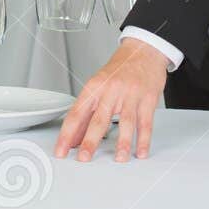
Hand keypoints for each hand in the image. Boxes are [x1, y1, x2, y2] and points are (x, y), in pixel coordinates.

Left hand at [54, 37, 169, 161]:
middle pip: (99, 119)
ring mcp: (130, 95)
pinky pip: (145, 123)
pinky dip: (143, 139)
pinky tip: (140, 152)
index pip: (76, 113)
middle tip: (83, 158)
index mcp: (94, 87)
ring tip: (118, 158)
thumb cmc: (120, 69)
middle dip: (89, 141)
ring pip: (125, 122)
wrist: (143, 50)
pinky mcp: (147, 99)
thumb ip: (87, 112)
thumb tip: (74, 138)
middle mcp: (111, 91)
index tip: (61, 150)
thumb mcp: (98, 85)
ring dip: (122, 143)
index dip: (67, 134)